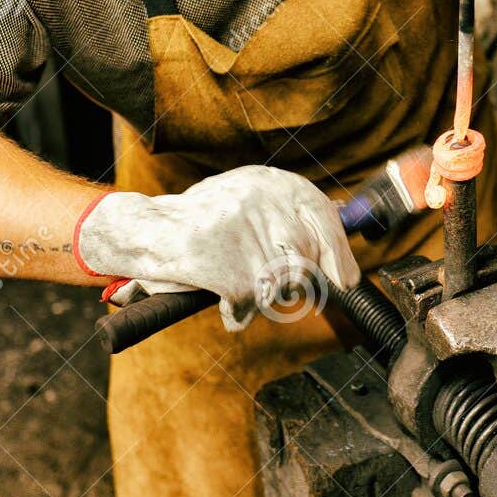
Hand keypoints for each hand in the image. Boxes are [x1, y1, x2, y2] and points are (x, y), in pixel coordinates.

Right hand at [76, 166, 359, 331]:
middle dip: (290, 280)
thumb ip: (286, 213)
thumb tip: (337, 238)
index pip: (322, 216)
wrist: (147, 232)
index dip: (339, 253)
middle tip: (261, 278)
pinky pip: (250, 308)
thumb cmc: (199, 220)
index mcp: (269, 183)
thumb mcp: (246, 198)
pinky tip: (218, 297)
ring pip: (283, 288)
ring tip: (234, 280)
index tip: (348, 279)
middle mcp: (263, 204)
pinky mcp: (232, 271)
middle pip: (306, 259)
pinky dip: (234, 313)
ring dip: (262, 296)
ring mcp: (248, 237)